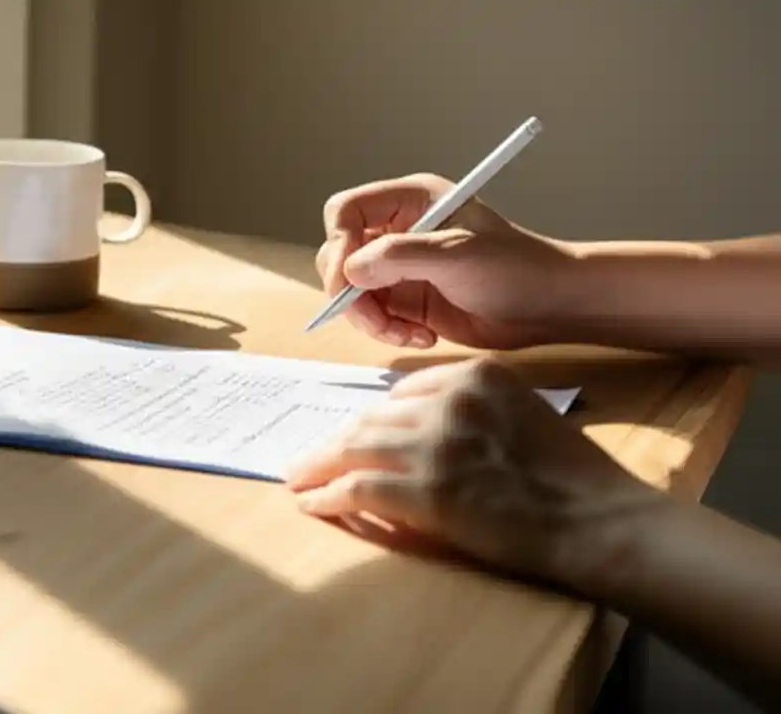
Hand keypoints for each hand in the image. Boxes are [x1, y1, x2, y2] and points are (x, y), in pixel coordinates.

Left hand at [284, 359, 664, 589]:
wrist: (598, 520)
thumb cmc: (571, 478)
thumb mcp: (522, 415)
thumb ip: (473, 412)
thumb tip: (421, 431)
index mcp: (475, 375)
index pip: (403, 392)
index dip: (372, 418)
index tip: (353, 435)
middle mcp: (448, 400)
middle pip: (372, 417)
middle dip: (335, 440)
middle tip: (309, 457)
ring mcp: (433, 444)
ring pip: (353, 448)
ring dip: (317, 465)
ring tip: (297, 478)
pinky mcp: (423, 490)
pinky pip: (355, 488)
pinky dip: (327, 497)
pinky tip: (312, 503)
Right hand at [316, 173, 576, 349]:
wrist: (549, 306)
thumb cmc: (515, 268)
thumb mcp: (457, 255)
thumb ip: (399, 257)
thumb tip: (349, 272)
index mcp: (410, 201)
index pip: (345, 212)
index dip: (337, 246)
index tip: (347, 283)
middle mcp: (399, 230)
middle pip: (340, 255)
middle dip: (351, 293)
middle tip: (377, 320)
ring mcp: (400, 266)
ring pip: (352, 291)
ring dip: (370, 319)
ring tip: (407, 333)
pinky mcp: (406, 299)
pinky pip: (374, 316)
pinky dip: (388, 331)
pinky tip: (423, 336)